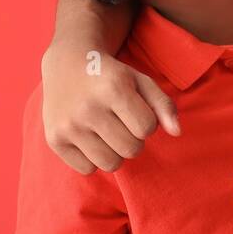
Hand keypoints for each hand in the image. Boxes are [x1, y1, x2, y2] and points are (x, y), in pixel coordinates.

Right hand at [41, 44, 180, 174]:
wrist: (66, 64)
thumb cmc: (110, 75)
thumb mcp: (140, 80)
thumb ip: (164, 105)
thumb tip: (177, 133)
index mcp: (113, 88)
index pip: (147, 128)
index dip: (146, 123)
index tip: (136, 112)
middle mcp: (88, 107)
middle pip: (131, 149)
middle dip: (134, 139)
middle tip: (123, 124)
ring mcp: (68, 125)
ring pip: (110, 164)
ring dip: (116, 152)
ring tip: (109, 133)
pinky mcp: (54, 140)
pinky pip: (87, 169)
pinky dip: (93, 158)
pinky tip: (89, 137)